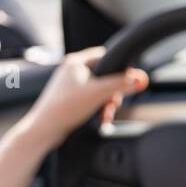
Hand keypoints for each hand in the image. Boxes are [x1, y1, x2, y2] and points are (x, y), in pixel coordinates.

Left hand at [21, 46, 148, 149]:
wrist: (44, 130)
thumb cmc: (64, 108)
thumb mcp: (99, 93)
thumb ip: (122, 84)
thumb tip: (141, 78)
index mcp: (75, 61)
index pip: (105, 56)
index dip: (119, 68)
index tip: (127, 80)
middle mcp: (72, 71)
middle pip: (105, 76)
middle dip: (113, 92)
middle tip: (113, 103)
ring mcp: (70, 86)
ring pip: (99, 90)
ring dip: (107, 103)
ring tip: (106, 114)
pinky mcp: (70, 100)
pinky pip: (91, 100)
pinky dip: (98, 108)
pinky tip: (100, 118)